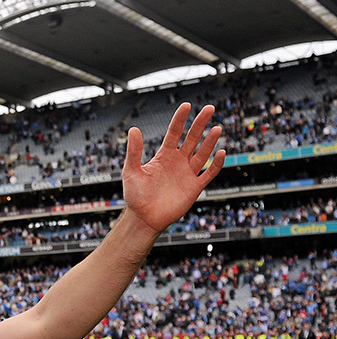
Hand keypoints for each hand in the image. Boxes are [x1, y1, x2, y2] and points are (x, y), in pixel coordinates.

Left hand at [121, 103, 225, 236]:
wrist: (143, 218)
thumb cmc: (135, 196)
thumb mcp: (131, 171)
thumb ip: (134, 151)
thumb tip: (133, 129)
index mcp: (163, 156)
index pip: (174, 133)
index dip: (180, 120)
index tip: (187, 105)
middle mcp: (177, 162)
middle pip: (192, 139)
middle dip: (200, 124)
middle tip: (209, 108)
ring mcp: (187, 174)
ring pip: (202, 153)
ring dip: (210, 141)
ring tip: (217, 128)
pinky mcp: (194, 187)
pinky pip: (208, 173)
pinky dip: (215, 164)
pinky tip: (221, 152)